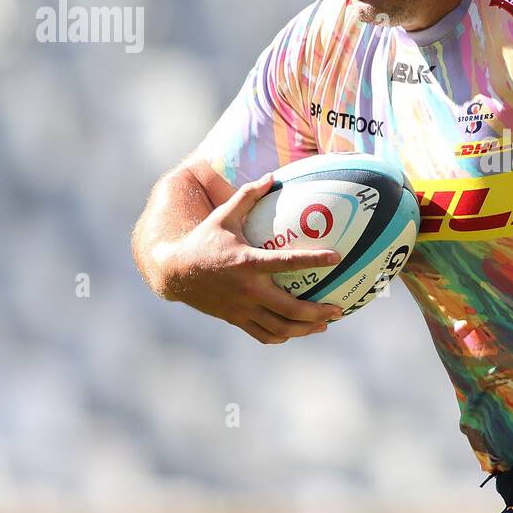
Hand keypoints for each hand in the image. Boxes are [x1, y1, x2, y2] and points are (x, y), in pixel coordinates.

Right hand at [156, 172, 345, 343]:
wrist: (174, 272)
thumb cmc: (203, 240)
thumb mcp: (224, 216)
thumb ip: (248, 196)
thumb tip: (272, 176)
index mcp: (248, 262)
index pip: (287, 262)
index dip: (313, 260)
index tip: (336, 257)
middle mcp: (248, 289)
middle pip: (290, 308)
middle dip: (317, 311)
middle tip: (338, 308)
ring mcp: (242, 308)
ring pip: (279, 327)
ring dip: (305, 329)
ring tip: (325, 324)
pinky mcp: (235, 319)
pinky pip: (263, 334)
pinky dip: (282, 336)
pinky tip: (296, 331)